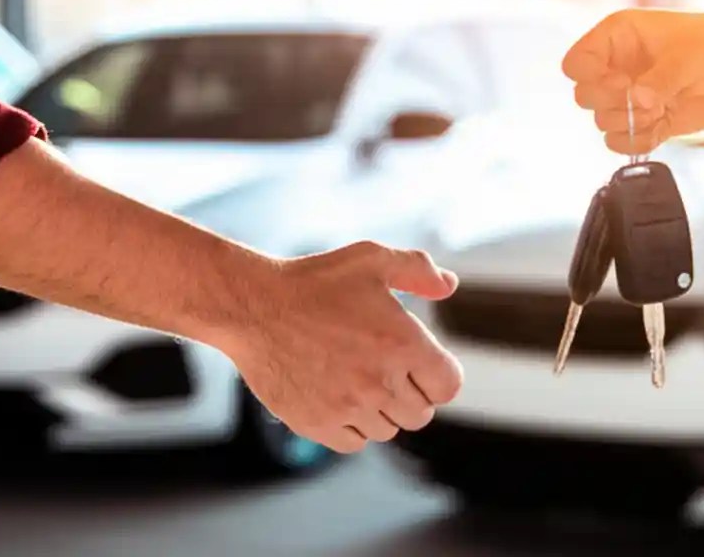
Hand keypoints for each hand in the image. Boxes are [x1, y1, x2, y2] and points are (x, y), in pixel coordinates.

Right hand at [218, 241, 462, 453]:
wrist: (254, 306)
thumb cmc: (313, 280)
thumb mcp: (371, 259)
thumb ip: (417, 270)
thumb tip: (449, 286)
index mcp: (402, 342)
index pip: (447, 386)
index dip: (439, 376)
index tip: (422, 366)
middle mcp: (380, 381)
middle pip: (420, 414)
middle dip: (411, 393)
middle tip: (387, 370)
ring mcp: (347, 406)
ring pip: (387, 430)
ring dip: (381, 411)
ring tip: (359, 380)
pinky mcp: (317, 423)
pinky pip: (353, 443)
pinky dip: (352, 427)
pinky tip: (340, 398)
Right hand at [562, 9, 703, 153]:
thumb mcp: (689, 55)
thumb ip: (660, 78)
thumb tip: (637, 99)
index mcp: (619, 36)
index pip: (577, 62)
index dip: (591, 77)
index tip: (623, 81)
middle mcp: (619, 66)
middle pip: (584, 95)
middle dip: (611, 104)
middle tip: (644, 100)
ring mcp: (630, 94)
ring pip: (602, 121)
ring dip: (629, 123)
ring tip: (660, 110)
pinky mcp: (646, 120)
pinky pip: (621, 141)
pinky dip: (638, 141)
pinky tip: (661, 127)